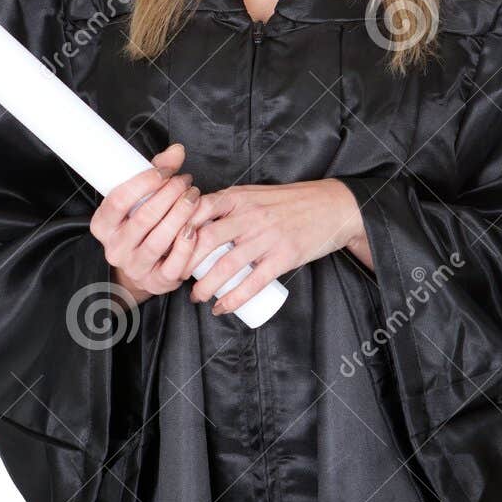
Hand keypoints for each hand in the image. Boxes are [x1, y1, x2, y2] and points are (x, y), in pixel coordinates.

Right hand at [89, 141, 202, 304]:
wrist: (140, 269)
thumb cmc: (140, 226)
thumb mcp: (139, 199)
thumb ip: (156, 173)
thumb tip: (177, 150)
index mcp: (103, 225)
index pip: (118, 200)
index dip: (144, 182)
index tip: (165, 171)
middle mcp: (115, 248)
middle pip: (143, 218)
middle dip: (169, 195)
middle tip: (186, 182)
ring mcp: (135, 267)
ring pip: (159, 241)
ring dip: (181, 215)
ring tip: (194, 197)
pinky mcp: (156, 282)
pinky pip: (173, 264)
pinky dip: (187, 245)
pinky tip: (196, 227)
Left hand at [183, 178, 366, 318]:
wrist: (333, 207)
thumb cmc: (291, 202)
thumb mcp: (256, 193)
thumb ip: (230, 205)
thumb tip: (196, 223)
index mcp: (239, 196)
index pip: (198, 210)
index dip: (178, 231)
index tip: (168, 248)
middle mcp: (250, 215)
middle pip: (205, 240)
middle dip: (185, 263)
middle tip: (175, 277)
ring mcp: (267, 237)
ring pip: (226, 265)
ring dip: (206, 286)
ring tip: (197, 297)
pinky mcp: (284, 257)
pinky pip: (253, 283)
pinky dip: (233, 299)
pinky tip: (222, 308)